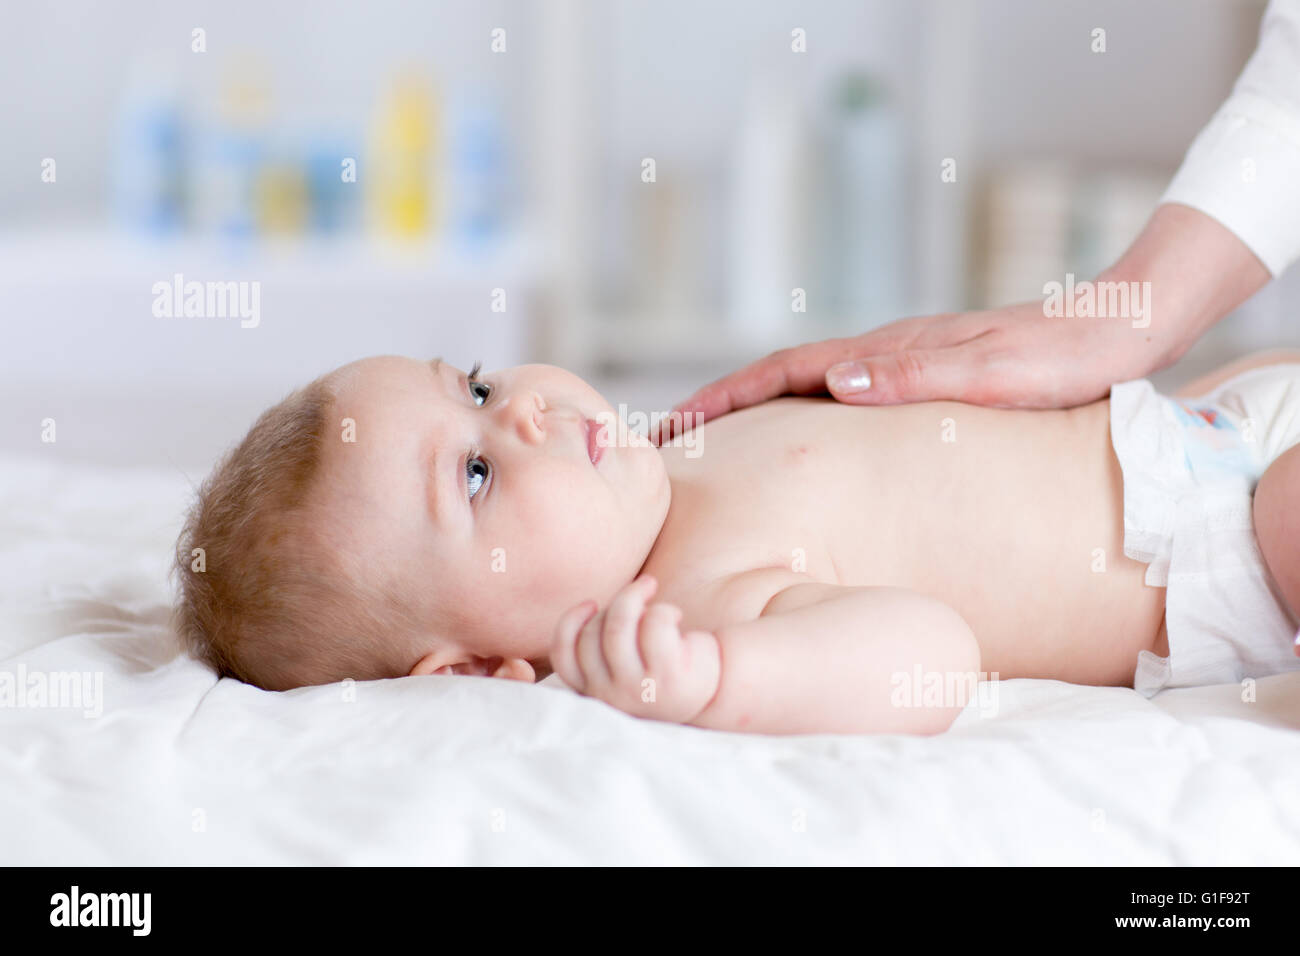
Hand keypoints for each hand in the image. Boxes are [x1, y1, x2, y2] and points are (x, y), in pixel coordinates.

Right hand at [550, 575, 721, 725]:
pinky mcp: (667, 677)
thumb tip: (586, 607)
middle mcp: (612, 697)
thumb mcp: (626, 661)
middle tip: (641, 592)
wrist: (717, 685)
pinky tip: (676, 616)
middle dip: (616, 604)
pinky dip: (664, 609)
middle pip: (593, 633)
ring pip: (618, 624)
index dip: (571, 623)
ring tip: (651, 589)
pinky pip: (654, 622)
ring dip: (635, 595)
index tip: (592, 603)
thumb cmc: (664, 664)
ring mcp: (638, 690)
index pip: (564, 656)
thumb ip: (600, 644)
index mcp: (596, 694)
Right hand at [659, 204, 1270, 436]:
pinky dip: (801, 420)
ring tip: (717, 453)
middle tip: (670, 446)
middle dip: (720, 411)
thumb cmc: (1063, 359)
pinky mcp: (926, 380)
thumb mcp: (993, 373)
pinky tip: (806, 447)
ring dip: (754, 417)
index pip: (780, 374)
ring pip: (807, 392)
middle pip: (779, 382)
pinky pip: (841, 402)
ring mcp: (901, 365)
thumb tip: (834, 384)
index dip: (722, 400)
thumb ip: (915, 377)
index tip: (672, 428)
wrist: (1121, 329)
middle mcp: (884, 355)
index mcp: (887, 352)